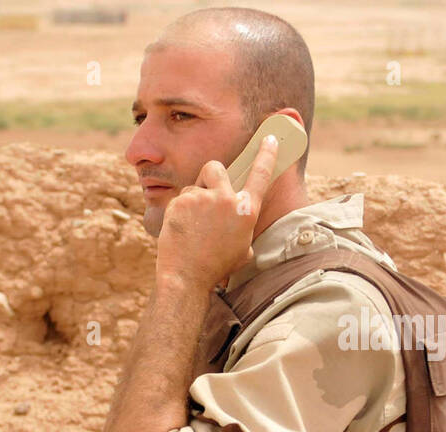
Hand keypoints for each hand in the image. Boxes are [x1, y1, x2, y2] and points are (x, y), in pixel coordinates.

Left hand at [154, 134, 280, 293]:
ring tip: (191, 226)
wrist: (186, 278)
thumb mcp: (242, 249)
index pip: (261, 174)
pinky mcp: (180, 203)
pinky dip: (177, 212)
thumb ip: (242, 227)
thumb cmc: (215, 268)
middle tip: (206, 193)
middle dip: (210, 175)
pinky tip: (179, 230)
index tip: (268, 140)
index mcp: (246, 211)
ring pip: (193, 187)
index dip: (266, 154)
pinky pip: (178, 200)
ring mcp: (202, 199)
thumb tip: (239, 222)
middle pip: (215, 167)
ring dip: (191, 201)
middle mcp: (227, 200)